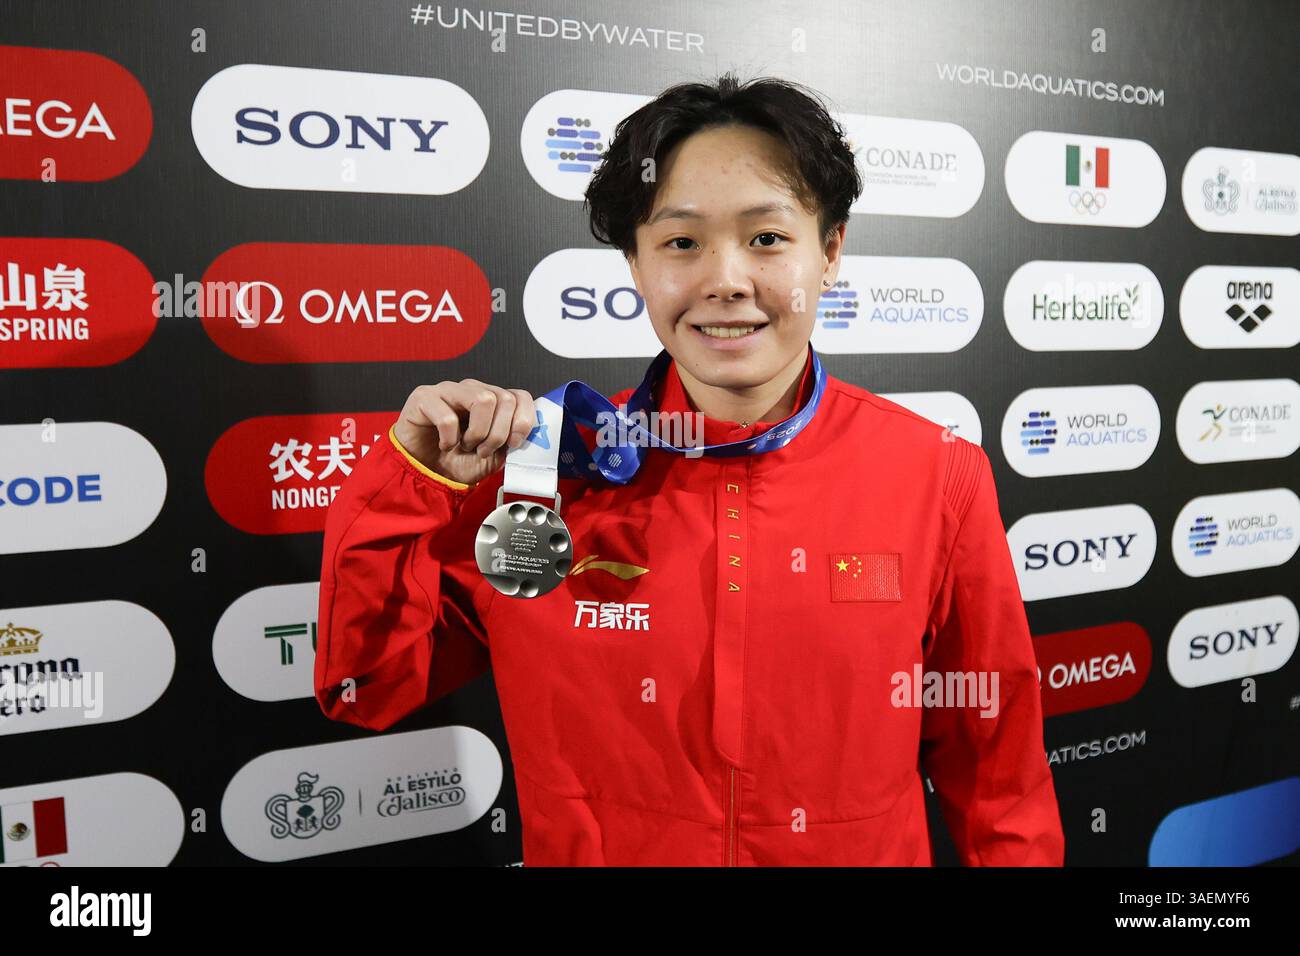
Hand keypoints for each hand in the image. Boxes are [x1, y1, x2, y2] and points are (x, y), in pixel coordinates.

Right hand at [392, 380, 536, 486]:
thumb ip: (511, 443)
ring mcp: (448, 390)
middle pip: (505, 399)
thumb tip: (530, 437)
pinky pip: (448, 417)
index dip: (523, 422)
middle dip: (498, 434)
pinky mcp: (424, 397)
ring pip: (483, 399)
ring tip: (465, 445)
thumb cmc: (455, 461)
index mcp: (491, 400)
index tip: (514, 444)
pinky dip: (449, 439)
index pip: (521, 396)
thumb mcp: (493, 457)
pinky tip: (444, 445)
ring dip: (477, 433)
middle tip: (482, 450)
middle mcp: (472, 389)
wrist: (423, 473)